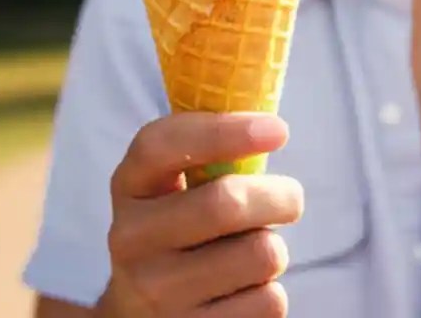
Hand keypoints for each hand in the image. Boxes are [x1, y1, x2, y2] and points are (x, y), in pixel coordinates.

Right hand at [97, 112, 303, 317]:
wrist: (141, 313)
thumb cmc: (182, 228)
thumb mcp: (176, 186)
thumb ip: (210, 149)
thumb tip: (271, 122)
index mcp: (129, 186)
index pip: (162, 146)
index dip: (223, 131)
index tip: (278, 130)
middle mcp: (130, 239)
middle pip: (226, 203)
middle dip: (280, 196)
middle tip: (291, 198)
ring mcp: (156, 292)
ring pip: (260, 254)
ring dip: (275, 249)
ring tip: (253, 252)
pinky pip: (267, 301)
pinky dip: (270, 293)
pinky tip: (243, 291)